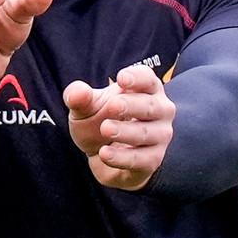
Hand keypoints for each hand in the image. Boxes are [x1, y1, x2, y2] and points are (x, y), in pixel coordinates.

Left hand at [63, 64, 174, 190]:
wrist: (101, 154)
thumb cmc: (99, 120)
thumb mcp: (84, 108)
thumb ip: (79, 97)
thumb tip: (78, 92)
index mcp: (146, 89)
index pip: (148, 79)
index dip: (138, 77)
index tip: (121, 78)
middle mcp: (159, 110)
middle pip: (151, 105)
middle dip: (132, 105)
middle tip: (113, 106)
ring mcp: (159, 136)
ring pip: (146, 133)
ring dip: (125, 131)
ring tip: (105, 128)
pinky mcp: (153, 159)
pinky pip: (142, 159)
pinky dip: (122, 157)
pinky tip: (104, 153)